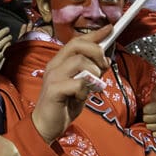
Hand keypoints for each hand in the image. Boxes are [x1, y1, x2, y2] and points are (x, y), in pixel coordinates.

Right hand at [32, 28, 109, 142]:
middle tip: (104, 66)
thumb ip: (89, 72)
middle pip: (78, 45)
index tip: (109, 29)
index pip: (77, 41)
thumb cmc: (63, 105)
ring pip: (80, 62)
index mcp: (60, 62)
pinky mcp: (54, 90)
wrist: (46, 126)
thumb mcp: (81, 85)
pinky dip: (85, 91)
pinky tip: (81, 98)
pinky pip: (78, 83)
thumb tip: (105, 60)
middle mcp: (55, 65)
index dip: (95, 34)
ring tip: (93, 86)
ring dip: (93, 73)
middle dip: (97, 52)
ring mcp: (53, 76)